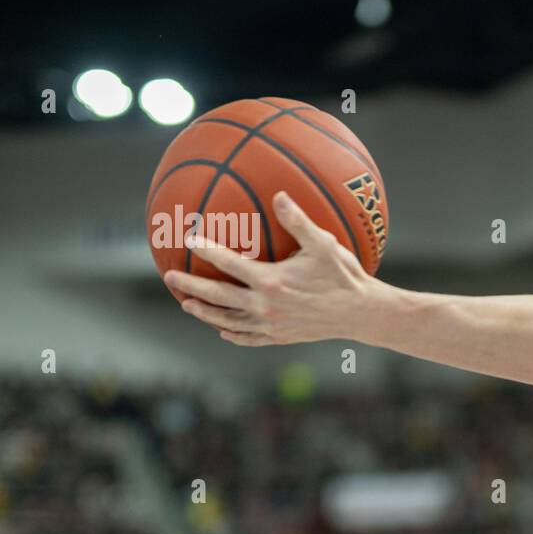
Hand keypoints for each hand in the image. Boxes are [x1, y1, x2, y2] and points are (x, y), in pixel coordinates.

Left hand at [163, 192, 373, 345]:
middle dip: (191, 287)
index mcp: (271, 281)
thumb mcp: (324, 244)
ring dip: (205, 313)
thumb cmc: (345, 276)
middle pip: (218, 297)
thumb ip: (298, 221)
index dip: (206, 250)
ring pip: (229, 321)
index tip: (189, 239)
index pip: (228, 264)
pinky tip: (223, 331)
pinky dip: (233, 334)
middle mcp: (266, 306)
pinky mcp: (281, 337)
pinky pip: (250, 338)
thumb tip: (279, 195)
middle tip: (170, 277)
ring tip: (187, 305)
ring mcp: (272, 325)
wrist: (362, 314)